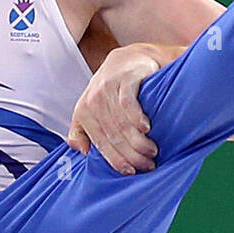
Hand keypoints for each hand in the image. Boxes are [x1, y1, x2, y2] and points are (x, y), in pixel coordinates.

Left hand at [67, 43, 174, 173]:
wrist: (127, 60)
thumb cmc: (109, 91)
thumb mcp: (89, 110)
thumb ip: (81, 131)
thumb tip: (82, 152)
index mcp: (83, 113)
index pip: (101, 144)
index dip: (116, 161)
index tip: (132, 172)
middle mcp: (93, 101)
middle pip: (114, 136)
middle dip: (132, 155)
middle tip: (149, 164)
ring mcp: (107, 89)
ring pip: (122, 123)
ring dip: (139, 141)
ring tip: (153, 151)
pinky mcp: (124, 79)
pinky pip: (128, 103)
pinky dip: (137, 118)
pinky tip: (147, 128)